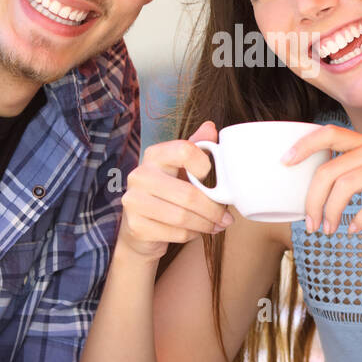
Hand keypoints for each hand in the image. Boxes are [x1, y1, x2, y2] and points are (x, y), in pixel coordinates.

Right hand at [116, 120, 233, 261]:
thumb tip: (210, 127)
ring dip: (206, 224)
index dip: (205, 165)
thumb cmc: (168, 193)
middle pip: (188, 194)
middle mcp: (139, 175)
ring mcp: (134, 201)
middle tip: (226, 217)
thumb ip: (196, 147)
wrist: (141, 227)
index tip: (215, 179)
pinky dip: (193, 234)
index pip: (185, 150)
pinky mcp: (136, 226)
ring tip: (217, 225)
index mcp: (154, 155)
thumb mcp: (182, 168)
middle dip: (213, 209)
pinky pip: (176, 233)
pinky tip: (197, 232)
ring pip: (183, 216)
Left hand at [282, 125, 361, 233]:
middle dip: (311, 199)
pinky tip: (354, 229)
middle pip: (328, 170)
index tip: (284, 162)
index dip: (302, 145)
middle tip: (309, 223)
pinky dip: (359, 220)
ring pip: (345, 187)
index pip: (328, 133)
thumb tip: (332, 188)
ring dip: (330, 213)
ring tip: (327, 230)